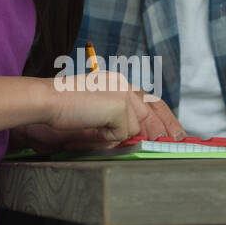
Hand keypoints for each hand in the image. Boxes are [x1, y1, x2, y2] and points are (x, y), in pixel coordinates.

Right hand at [39, 71, 186, 147]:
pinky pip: (123, 133)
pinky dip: (110, 138)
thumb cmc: (59, 109)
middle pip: (154, 110)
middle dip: (167, 128)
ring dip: (127, 136)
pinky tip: (93, 126)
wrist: (46, 101)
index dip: (163, 116)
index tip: (173, 130)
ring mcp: (122, 94)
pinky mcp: (120, 106)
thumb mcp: (92, 116)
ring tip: (115, 133)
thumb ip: (113, 124)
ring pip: (138, 125)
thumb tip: (132, 139)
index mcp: (115, 83)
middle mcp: (122, 84)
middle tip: (179, 141)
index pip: (148, 99)